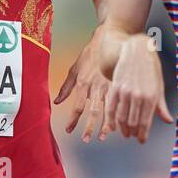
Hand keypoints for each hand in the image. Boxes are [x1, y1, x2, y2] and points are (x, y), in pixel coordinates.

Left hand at [55, 27, 110, 141]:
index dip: (73, 120)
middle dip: (89, 127)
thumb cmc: (90, 53)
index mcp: (83, 82)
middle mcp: (96, 86)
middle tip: (86, 140)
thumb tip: (56, 101)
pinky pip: (119, 102)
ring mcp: (110, 85)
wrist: (110, 38)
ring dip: (106, 124)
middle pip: (93, 111)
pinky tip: (118, 122)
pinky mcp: (120, 83)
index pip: (77, 106)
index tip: (69, 131)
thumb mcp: (75, 68)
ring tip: (103, 136)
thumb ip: (66, 87)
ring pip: (108, 109)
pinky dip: (118, 113)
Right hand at [104, 33, 173, 142]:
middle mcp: (138, 96)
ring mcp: (126, 92)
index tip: (141, 140)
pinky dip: (111, 119)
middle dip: (132, 133)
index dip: (142, 135)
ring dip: (122, 128)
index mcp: (151, 97)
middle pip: (132, 123)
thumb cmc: (150, 67)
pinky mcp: (115, 88)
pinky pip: (111, 108)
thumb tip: (168, 121)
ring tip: (124, 132)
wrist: (136, 49)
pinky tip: (113, 125)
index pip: (145, 123)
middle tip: (132, 136)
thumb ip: (161, 106)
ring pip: (121, 118)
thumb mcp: (159, 86)